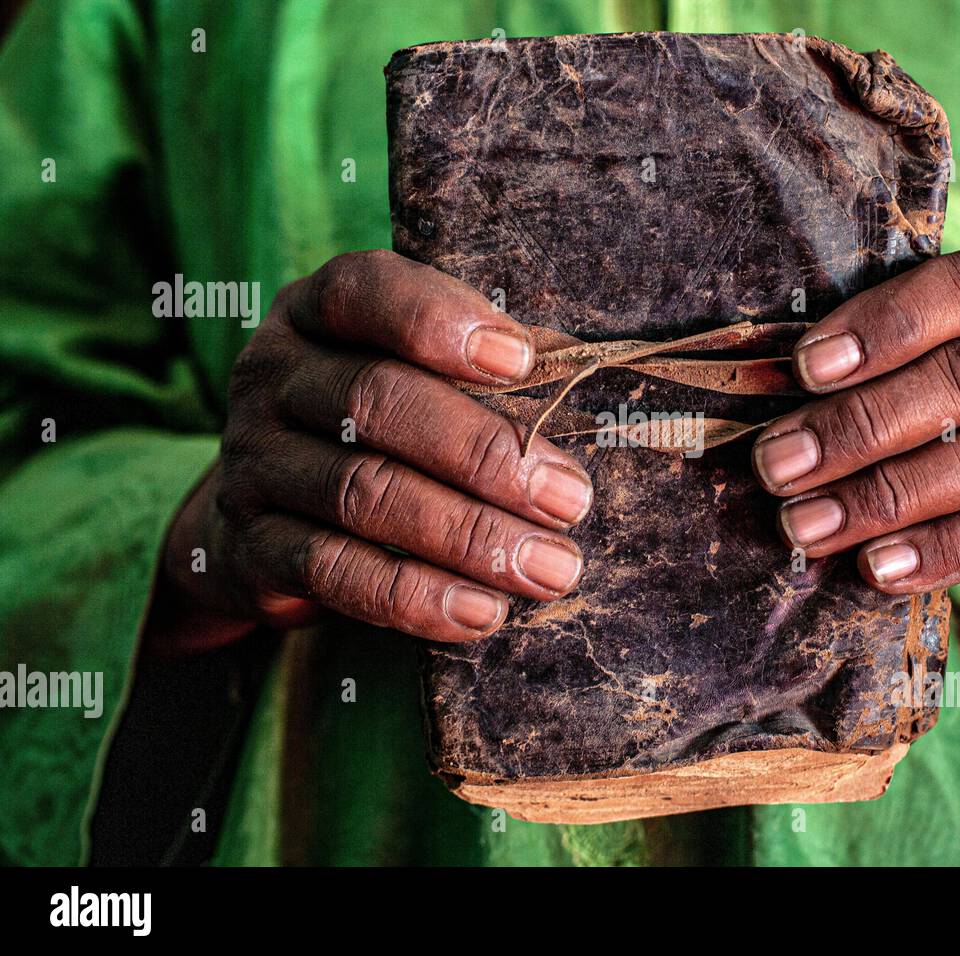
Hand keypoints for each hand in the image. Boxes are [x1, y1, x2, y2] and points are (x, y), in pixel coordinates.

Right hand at [154, 250, 591, 651]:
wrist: (264, 522)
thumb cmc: (378, 430)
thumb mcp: (417, 377)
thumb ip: (484, 368)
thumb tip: (583, 375)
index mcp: (317, 315)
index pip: (363, 291)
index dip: (438, 321)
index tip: (521, 361)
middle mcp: (272, 378)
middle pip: (375, 400)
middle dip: (483, 452)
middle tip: (570, 498)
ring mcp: (253, 463)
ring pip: (363, 493)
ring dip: (469, 536)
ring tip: (549, 568)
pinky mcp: (251, 547)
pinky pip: (334, 571)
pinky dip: (415, 595)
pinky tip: (483, 612)